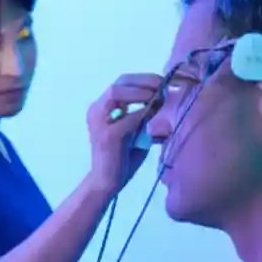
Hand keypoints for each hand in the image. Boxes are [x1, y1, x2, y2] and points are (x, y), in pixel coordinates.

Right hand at [86, 73, 164, 195]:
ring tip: (158, 96)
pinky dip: (143, 113)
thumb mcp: (135, 130)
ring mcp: (99, 122)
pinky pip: (128, 118)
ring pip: (116, 93)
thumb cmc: (123, 158)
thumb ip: (144, 114)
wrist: (108, 182)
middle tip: (163, 85)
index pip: (122, 82)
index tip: (164, 82)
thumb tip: (165, 97)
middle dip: (144, 81)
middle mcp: (96, 110)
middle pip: (119, 83)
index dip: (143, 79)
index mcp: (102, 108)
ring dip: (140, 92)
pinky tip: (155, 115)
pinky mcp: (107, 136)